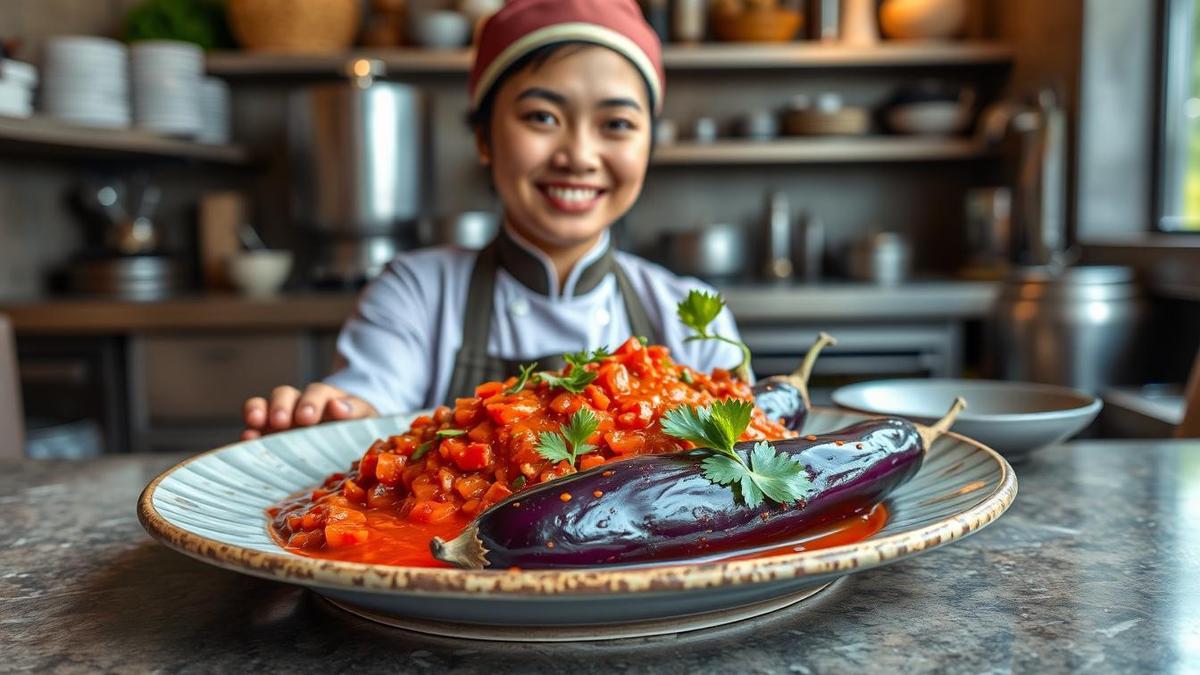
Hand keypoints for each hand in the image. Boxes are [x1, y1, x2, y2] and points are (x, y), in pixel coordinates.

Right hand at [241, 383, 377, 440]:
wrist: (348, 440)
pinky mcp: (269, 435)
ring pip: (264, 405)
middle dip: (282, 406)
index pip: (317, 392)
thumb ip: (354, 410)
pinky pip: (254, 429)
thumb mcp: (363, 417)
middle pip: (285, 394)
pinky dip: (249, 432)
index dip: (311, 402)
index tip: (308, 417)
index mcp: (326, 398)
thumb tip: (339, 406)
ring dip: (258, 411)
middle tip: (282, 421)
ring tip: (256, 423)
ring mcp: (281, 418)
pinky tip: (246, 439)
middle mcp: (299, 404)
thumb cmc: (356, 426)